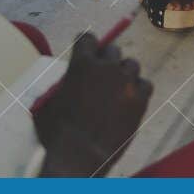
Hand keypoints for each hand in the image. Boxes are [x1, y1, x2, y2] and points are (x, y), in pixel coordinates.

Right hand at [34, 32, 152, 176]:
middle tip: (102, 73)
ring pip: (131, 65)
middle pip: (113, 50)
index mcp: (81, 63)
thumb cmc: (57, 133)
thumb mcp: (48, 103)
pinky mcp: (140, 98)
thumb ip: (59, 86)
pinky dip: (138, 89)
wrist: (80, 155)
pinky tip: (130, 99)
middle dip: (106, 59)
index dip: (86, 44)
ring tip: (117, 87)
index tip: (86, 50)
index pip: (88, 38)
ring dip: (124, 73)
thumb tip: (65, 83)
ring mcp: (125, 81)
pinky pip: (145, 84)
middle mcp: (106, 67)